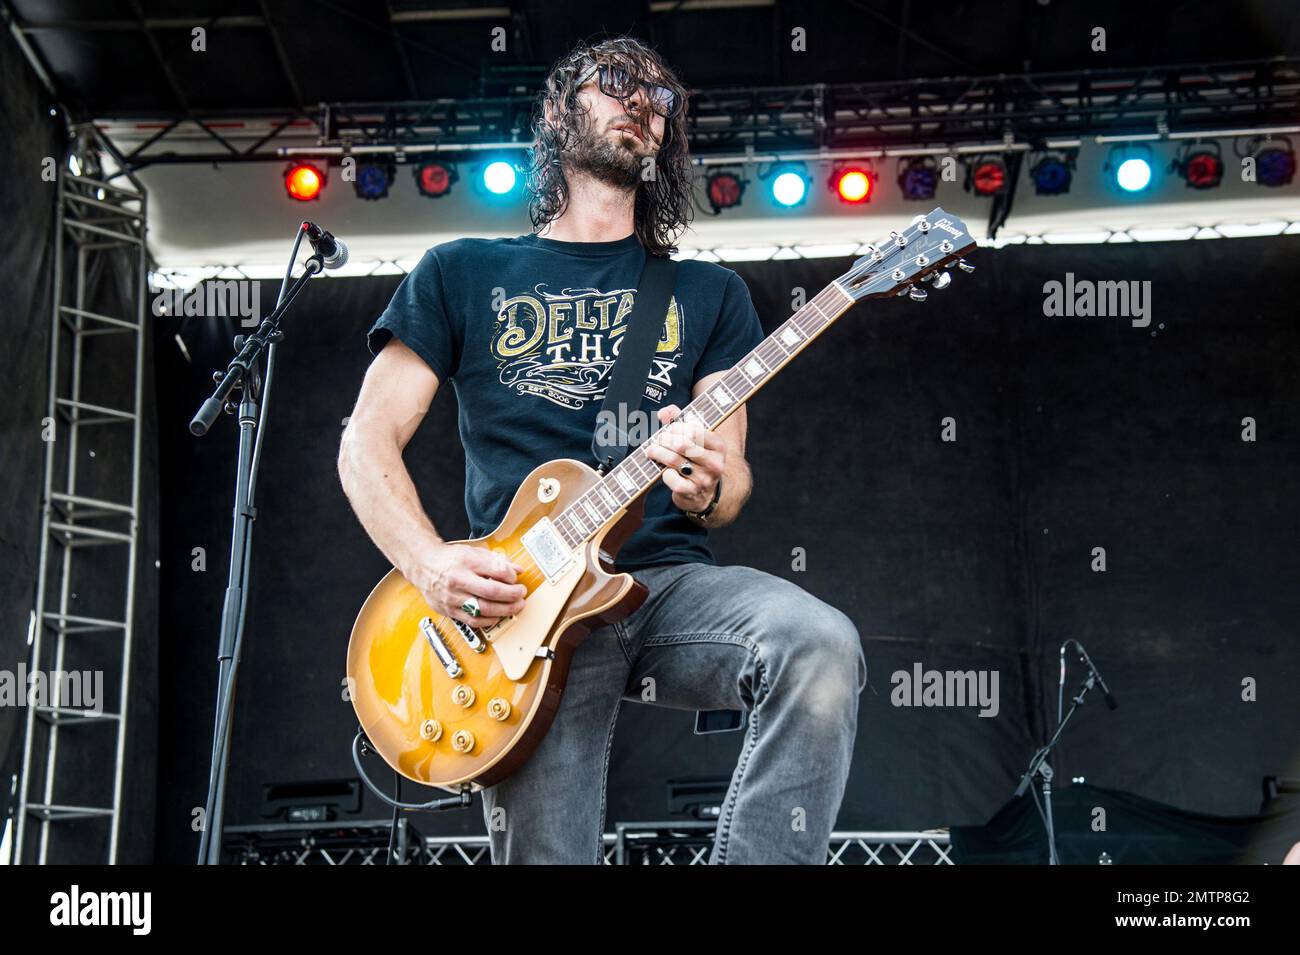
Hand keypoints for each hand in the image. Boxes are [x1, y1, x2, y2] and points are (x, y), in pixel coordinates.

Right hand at [410, 542, 526, 627]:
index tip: (516, 578)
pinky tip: (498, 615)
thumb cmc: (450, 559)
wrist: (423, 565)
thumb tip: (517, 570)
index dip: (512, 576)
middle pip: (492, 592)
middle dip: (512, 595)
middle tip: (521, 594)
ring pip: (484, 610)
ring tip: (515, 607)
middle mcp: (458, 579)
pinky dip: (489, 620)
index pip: (496, 570)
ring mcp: (452, 597)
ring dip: (505, 610)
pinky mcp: (449, 610)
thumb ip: (496, 561)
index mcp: (466, 561)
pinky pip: (473, 621)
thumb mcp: (474, 552)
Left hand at [644, 404, 725, 513]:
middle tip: (659, 440)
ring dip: (658, 453)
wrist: (706, 493)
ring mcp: (704, 479)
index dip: (677, 427)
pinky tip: (665, 471)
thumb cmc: (697, 459)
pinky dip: (665, 474)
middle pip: (682, 444)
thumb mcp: (695, 438)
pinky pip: (673, 480)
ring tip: (652, 450)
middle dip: (665, 439)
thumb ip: (679, 419)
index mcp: (719, 446)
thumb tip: (663, 413)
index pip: (695, 430)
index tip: (670, 429)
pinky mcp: (692, 492)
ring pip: (674, 460)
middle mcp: (715, 463)